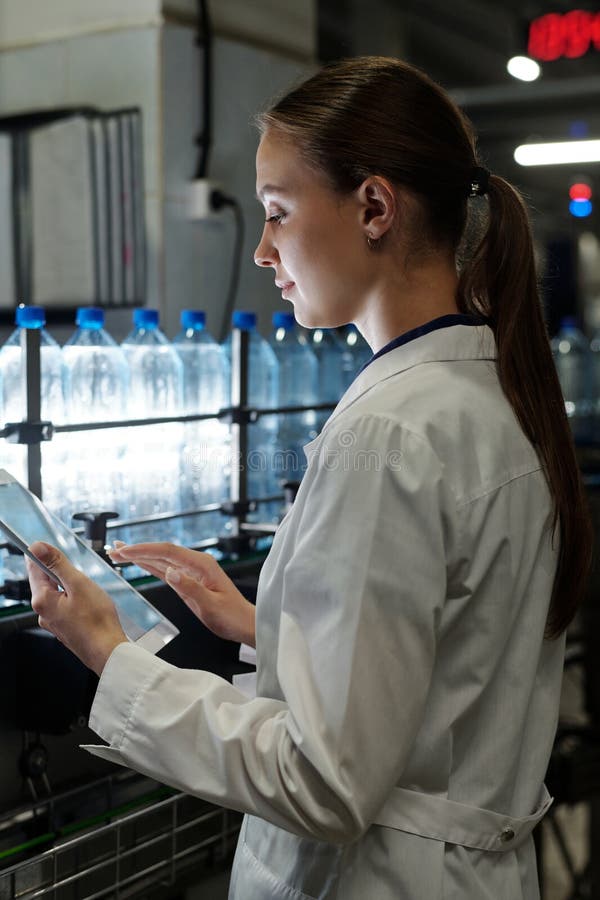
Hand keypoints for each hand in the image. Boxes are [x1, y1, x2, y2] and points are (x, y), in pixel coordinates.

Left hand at [27, 541, 127, 675]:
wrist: (108, 651)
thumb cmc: (97, 621)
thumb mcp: (78, 583)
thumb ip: (58, 564)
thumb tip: (38, 547)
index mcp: (42, 600)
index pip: (34, 568)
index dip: (43, 554)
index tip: (53, 547)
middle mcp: (43, 612)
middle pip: (45, 581)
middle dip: (60, 572)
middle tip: (79, 572)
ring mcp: (53, 622)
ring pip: (56, 594)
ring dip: (69, 586)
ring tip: (87, 590)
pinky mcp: (64, 628)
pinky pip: (64, 606)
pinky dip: (74, 599)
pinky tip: (88, 603)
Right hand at [109, 542, 255, 647]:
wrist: (244, 623)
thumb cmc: (232, 616)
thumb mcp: (211, 605)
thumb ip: (191, 588)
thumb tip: (170, 572)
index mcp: (201, 564)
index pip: (167, 552)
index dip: (144, 550)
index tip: (125, 551)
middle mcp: (195, 563)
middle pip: (161, 552)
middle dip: (136, 550)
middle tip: (113, 549)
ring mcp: (190, 571)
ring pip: (160, 559)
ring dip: (139, 556)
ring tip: (118, 553)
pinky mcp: (187, 580)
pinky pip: (164, 569)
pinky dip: (149, 565)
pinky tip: (137, 563)